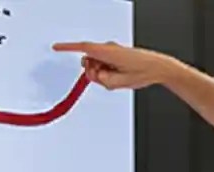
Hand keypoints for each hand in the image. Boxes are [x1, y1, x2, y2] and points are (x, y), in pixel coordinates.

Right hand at [52, 41, 179, 89]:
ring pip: (96, 66)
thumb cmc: (141, 72)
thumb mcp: (119, 82)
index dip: (67, 48)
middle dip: (93, 73)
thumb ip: (103, 80)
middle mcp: (108, 49)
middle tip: (108, 79)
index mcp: (107, 52)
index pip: (82, 47)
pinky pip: (104, 67)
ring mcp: (111, 53)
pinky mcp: (115, 57)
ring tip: (119, 78)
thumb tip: (96, 76)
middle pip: (88, 61)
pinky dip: (108, 74)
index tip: (55, 48)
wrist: (157, 67)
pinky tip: (121, 75)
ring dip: (103, 75)